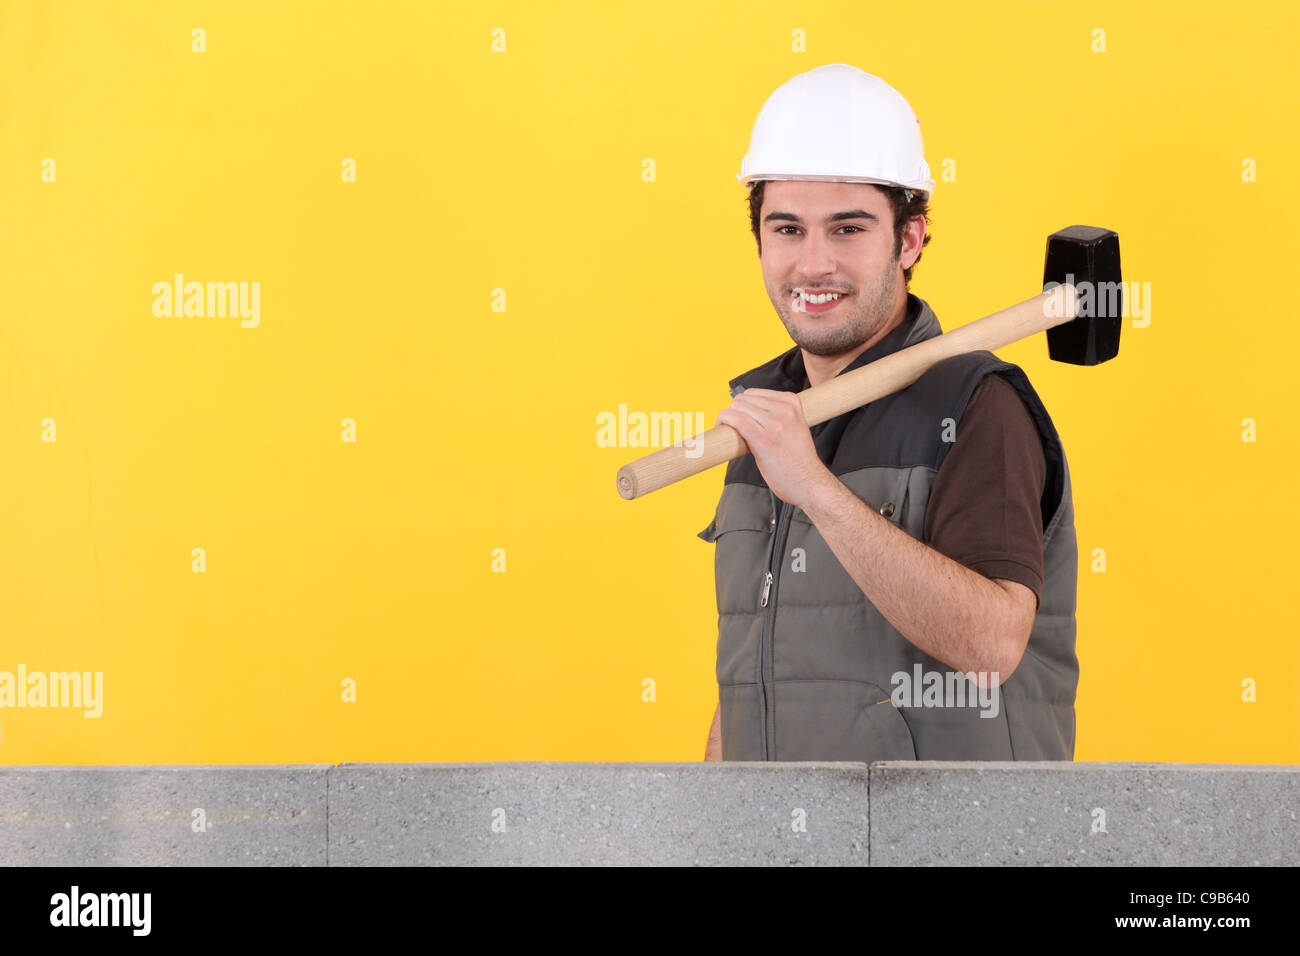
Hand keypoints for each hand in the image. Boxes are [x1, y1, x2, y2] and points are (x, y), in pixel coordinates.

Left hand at [716, 388, 835, 510]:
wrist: (810, 483)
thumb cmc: (798, 460)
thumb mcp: (793, 427)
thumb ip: (775, 415)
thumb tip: (746, 411)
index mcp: (792, 403)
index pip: (754, 393)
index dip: (740, 405)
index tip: (737, 417)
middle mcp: (785, 409)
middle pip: (743, 399)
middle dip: (732, 411)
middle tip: (731, 428)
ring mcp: (776, 424)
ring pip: (737, 408)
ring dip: (726, 418)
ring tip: (728, 432)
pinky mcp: (765, 439)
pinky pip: (737, 420)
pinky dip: (724, 421)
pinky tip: (721, 428)